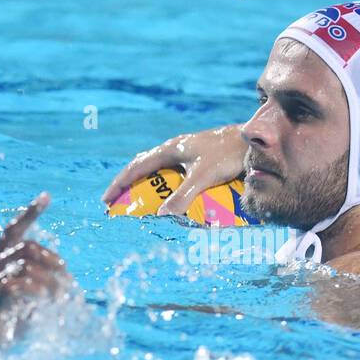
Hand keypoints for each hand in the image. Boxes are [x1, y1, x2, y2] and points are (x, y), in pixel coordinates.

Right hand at [0, 192, 73, 349]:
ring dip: (48, 280)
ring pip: (23, 266)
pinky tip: (42, 299)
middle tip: (66, 279)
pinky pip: (12, 286)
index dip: (29, 213)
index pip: (12, 231)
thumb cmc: (5, 318)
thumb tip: (67, 279)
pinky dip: (33, 289)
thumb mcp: (25, 297)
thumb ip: (40, 283)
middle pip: (25, 248)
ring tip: (58, 297)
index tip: (46, 197)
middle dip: (51, 260)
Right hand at [101, 124, 246, 216]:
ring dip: (151, 186)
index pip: (136, 167)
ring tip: (144, 204)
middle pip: (144, 167)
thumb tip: (160, 217)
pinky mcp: (201, 158)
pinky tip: (179, 202)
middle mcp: (176, 149)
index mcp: (170, 149)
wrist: (252, 141)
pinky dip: (173, 188)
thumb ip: (182, 197)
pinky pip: (180, 175)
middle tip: (120, 203)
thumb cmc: (227, 155)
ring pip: (161, 170)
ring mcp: (188, 153)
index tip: (106, 200)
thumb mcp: (202, 176)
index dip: (119, 184)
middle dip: (130, 184)